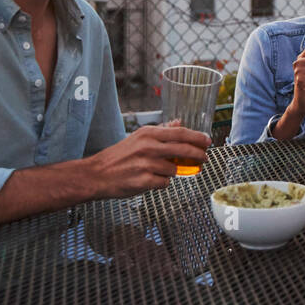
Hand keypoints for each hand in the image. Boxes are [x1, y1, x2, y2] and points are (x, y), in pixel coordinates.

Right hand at [85, 124, 210, 198]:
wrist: (96, 174)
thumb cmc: (118, 157)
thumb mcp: (138, 138)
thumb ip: (161, 131)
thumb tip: (178, 122)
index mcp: (148, 134)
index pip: (180, 133)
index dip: (197, 137)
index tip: (207, 141)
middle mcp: (148, 147)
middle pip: (184, 149)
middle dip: (198, 154)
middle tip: (204, 158)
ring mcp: (146, 164)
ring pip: (175, 169)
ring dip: (172, 172)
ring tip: (159, 171)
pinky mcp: (144, 181)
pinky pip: (165, 183)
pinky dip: (161, 183)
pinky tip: (150, 180)